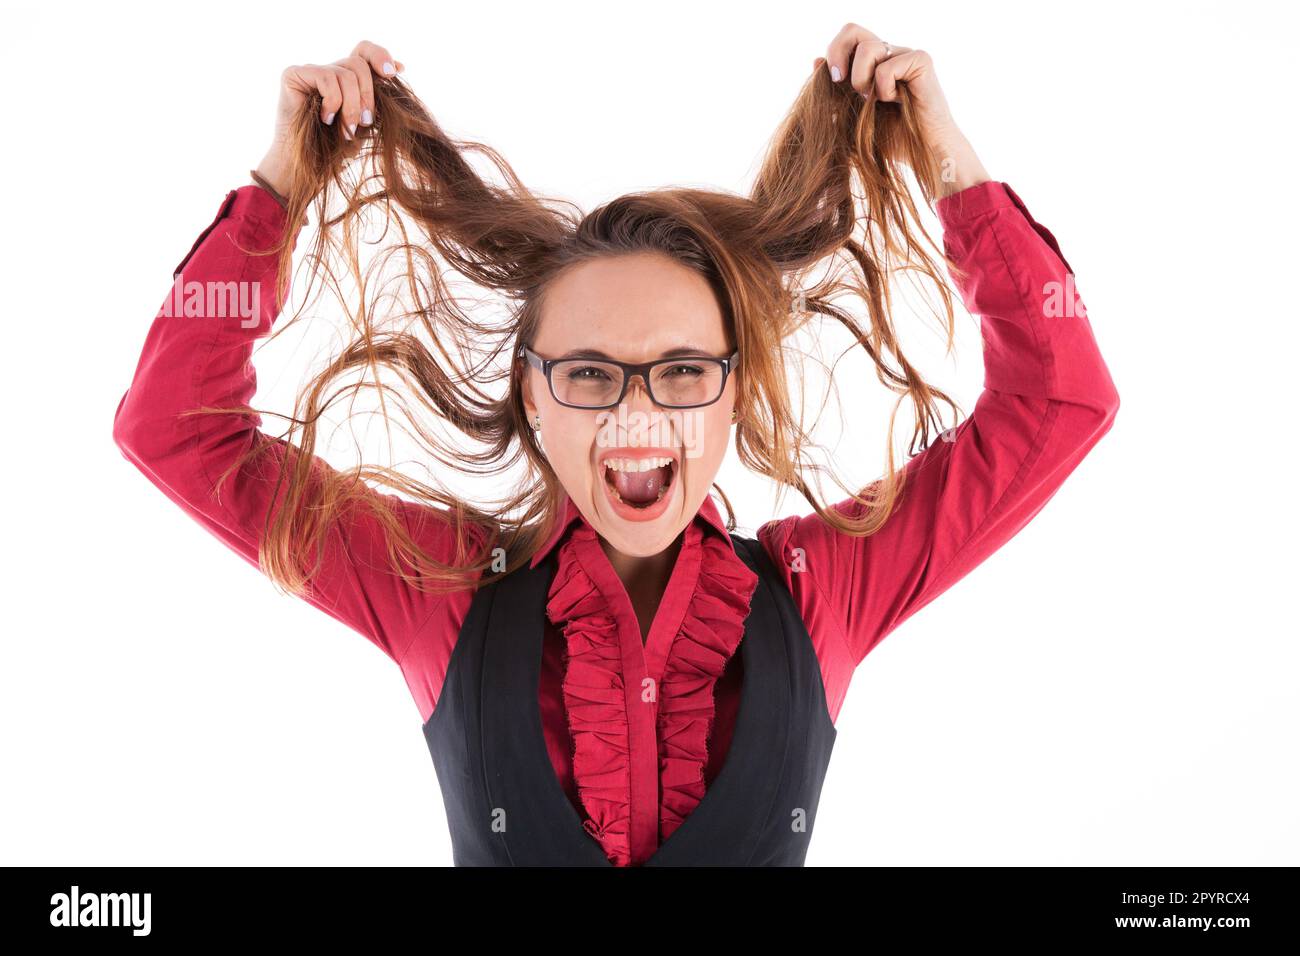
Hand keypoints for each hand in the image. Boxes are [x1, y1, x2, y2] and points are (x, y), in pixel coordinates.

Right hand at [256, 40, 405, 197]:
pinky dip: (334, 102)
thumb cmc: (337, 150)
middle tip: (366, 123)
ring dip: (352, 106)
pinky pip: (327, 77)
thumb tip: (399, 66)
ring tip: (346, 130)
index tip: (394, 73)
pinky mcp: (293, 75)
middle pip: (358, 63)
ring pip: (346, 72)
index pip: (364, 51)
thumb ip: (379, 96)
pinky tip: (326, 119)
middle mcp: (328, 71)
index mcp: (346, 80)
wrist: (309, 170)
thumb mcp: (367, 121)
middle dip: (368, 96)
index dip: (380, 56)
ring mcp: (310, 72)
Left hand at [814, 23, 987, 195]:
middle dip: (839, 55)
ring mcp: (905, 55)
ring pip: (868, 47)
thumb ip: (834, 92)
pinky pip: (887, 66)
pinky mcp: (921, 61)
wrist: (923, 154)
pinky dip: (884, 89)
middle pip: (853, 31)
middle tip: (840, 82)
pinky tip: (896, 102)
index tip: (833, 81)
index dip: (834, 53)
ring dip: (861, 78)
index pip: (847, 37)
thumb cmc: (891, 141)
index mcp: (872, 63)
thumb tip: (815, 61)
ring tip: (872, 100)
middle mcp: (889, 54)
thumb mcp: (850, 117)